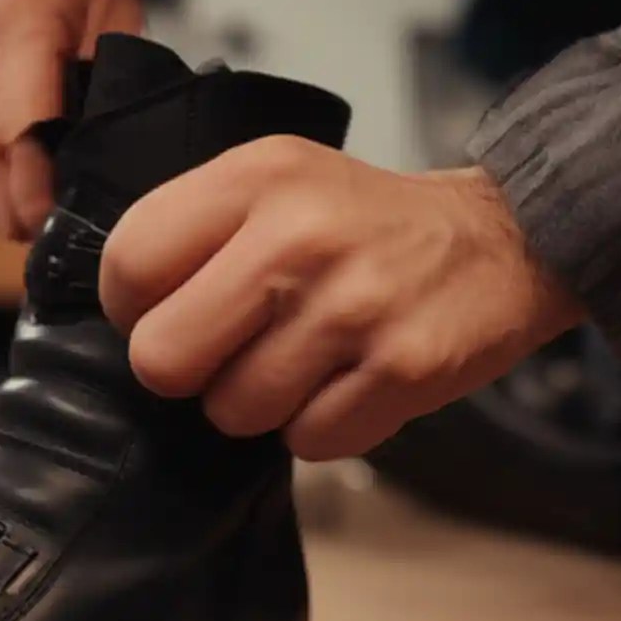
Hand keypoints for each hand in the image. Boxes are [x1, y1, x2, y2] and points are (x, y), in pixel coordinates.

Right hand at [0, 0, 143, 239]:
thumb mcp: (111, 9)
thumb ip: (108, 79)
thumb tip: (105, 161)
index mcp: (16, 21)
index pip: (18, 132)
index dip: (35, 193)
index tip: (58, 225)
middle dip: (22, 212)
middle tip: (61, 234)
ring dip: (3, 204)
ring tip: (42, 216)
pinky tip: (18, 180)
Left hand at [100, 136, 584, 460]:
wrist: (502, 238)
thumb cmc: (363, 224)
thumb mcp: (275, 183)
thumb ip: (194, 231)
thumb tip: (118, 317)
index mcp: (254, 179)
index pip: (126, 266)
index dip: (133, 309)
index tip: (170, 310)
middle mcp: (298, 237)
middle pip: (162, 358)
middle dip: (189, 371)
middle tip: (231, 349)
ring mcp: (352, 306)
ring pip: (233, 412)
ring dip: (261, 402)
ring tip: (305, 357)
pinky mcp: (402, 369)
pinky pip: (308, 441)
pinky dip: (321, 424)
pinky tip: (348, 379)